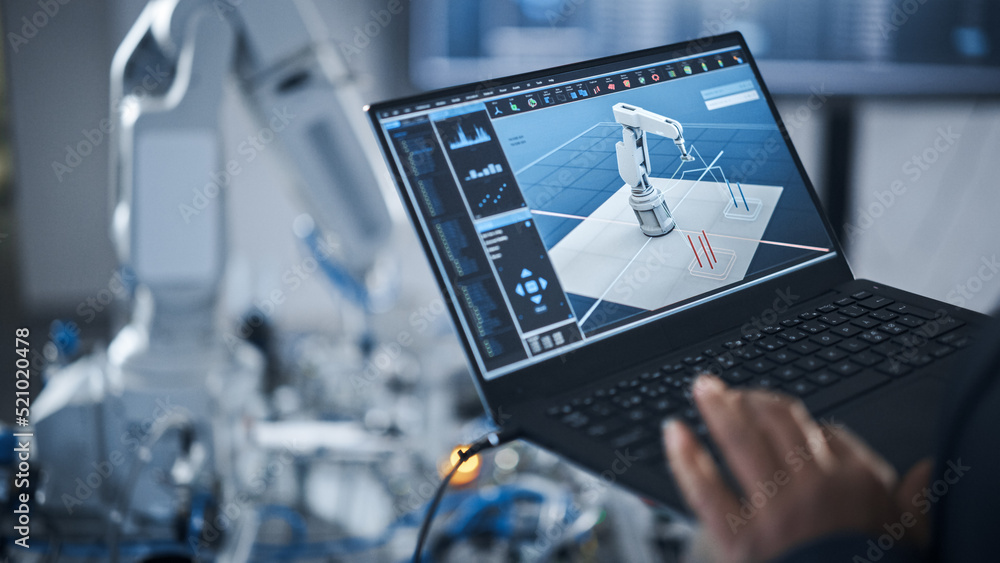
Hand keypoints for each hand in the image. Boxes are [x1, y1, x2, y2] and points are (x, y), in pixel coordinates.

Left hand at [662, 375, 932, 562]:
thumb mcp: (912, 535)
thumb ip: (915, 498)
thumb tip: (926, 471)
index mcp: (853, 480)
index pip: (819, 431)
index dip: (790, 418)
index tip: (773, 411)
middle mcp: (811, 484)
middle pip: (775, 424)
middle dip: (749, 401)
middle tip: (726, 388)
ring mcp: (773, 509)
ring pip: (740, 442)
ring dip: (718, 410)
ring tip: (701, 389)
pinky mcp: (740, 537)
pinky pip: (706, 489)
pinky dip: (686, 458)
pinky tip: (674, 434)